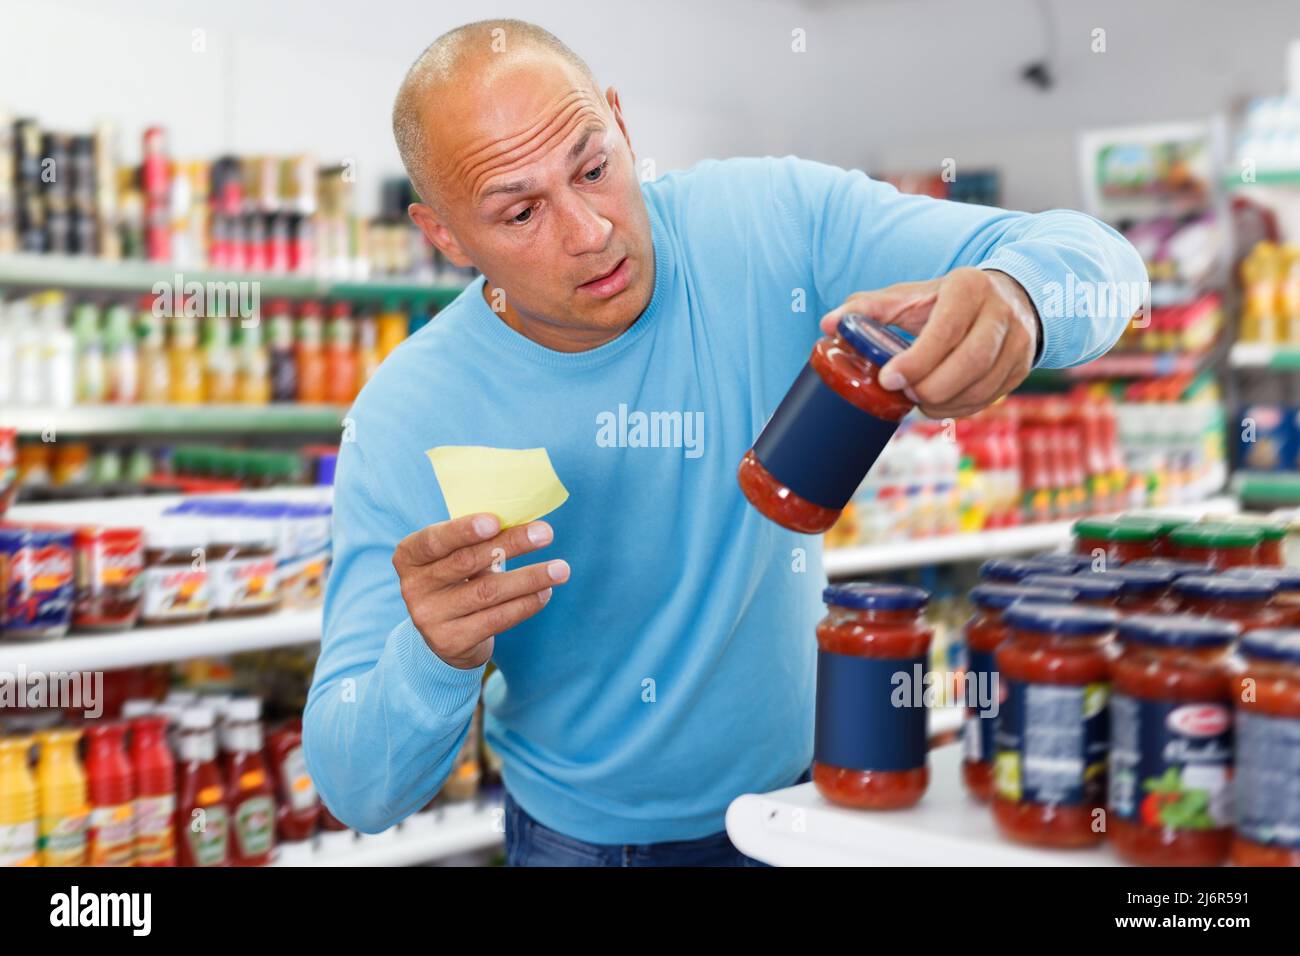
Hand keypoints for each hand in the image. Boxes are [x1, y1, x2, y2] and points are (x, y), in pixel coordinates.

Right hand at [392, 514, 568, 668]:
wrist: (445, 637)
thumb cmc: (458, 580)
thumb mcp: (455, 557)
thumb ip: (477, 541)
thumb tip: (525, 522)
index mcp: (409, 556)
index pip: (434, 540)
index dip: (463, 530)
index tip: (496, 521)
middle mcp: (412, 588)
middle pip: (466, 562)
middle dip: (510, 544)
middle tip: (546, 533)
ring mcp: (428, 618)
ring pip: (487, 592)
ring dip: (529, 578)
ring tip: (560, 569)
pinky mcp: (450, 641)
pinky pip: (495, 619)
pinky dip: (525, 604)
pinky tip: (545, 592)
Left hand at [819, 267, 1040, 418]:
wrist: (1007, 296)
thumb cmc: (945, 300)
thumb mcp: (909, 296)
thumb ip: (869, 308)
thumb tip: (828, 325)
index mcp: (968, 288)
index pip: (946, 330)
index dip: (916, 361)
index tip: (888, 379)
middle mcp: (1000, 313)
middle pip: (971, 362)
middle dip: (931, 387)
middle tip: (904, 393)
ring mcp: (1018, 342)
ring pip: (983, 385)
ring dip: (945, 402)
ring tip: (918, 400)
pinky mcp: (1022, 367)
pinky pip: (990, 398)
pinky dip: (960, 408)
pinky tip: (939, 404)